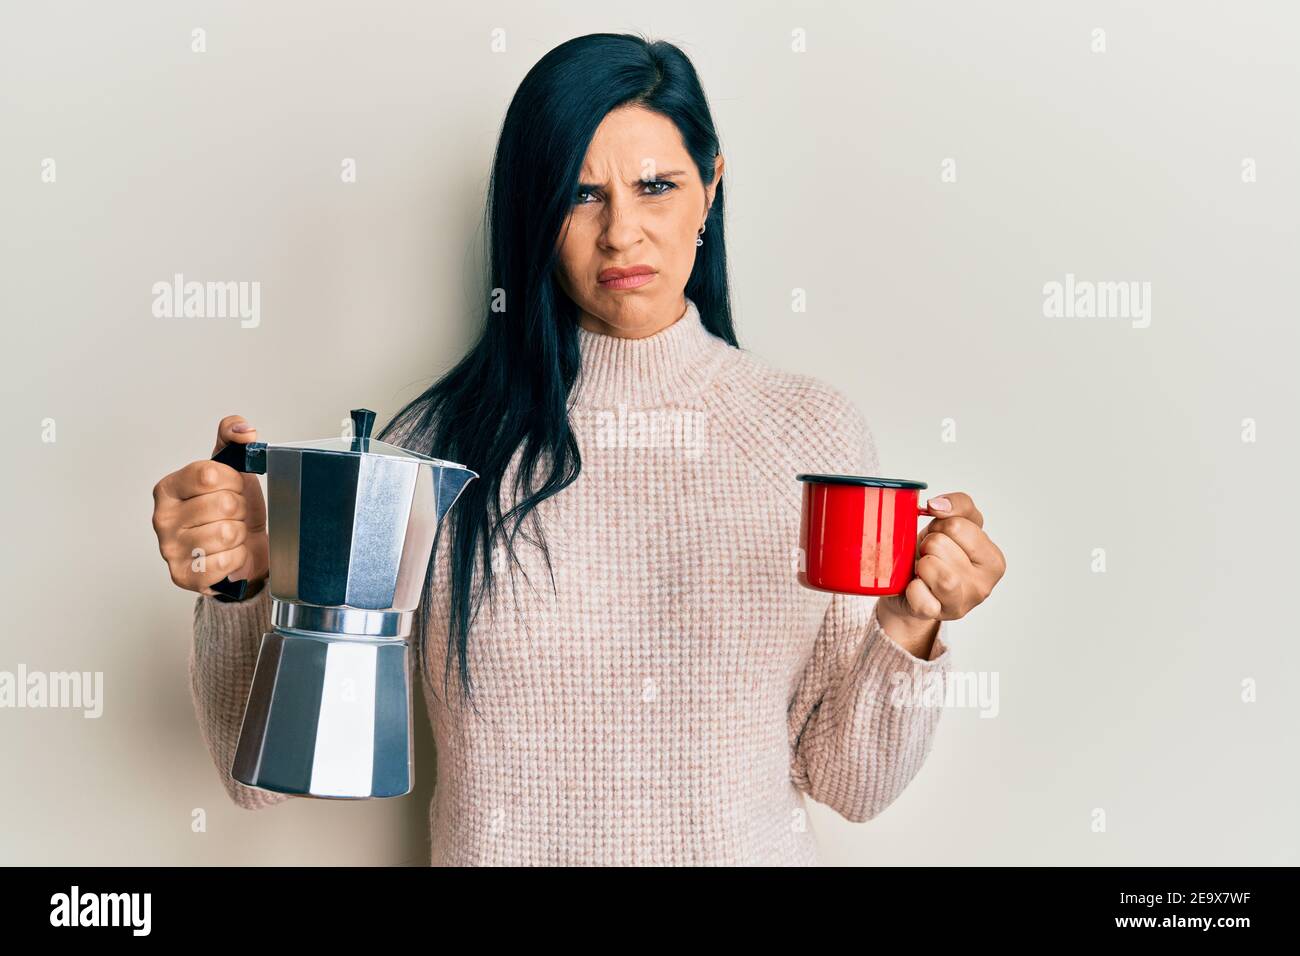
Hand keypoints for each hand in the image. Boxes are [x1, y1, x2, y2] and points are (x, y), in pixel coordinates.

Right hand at [151, 415, 268, 596]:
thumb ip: (233, 439)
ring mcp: (169, 549)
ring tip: (231, 535)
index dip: (233, 481)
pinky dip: (237, 558)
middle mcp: (162, 518)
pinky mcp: (183, 576)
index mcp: (168, 488)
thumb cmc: (232, 511)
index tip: (232, 487)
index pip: (209, 474)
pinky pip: (226, 561)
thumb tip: (243, 430)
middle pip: (223, 505)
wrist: (241, 550)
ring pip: (227, 533)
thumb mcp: (233, 470)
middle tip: (234, 515)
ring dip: (239, 534)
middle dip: (240, 510)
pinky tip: (228, 555)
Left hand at [876, 492, 1005, 640]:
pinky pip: (918, 595)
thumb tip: (936, 505)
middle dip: (927, 544)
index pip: (956, 525)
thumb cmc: (937, 553)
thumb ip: (957, 505)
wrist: (912, 588)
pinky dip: (911, 587)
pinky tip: (916, 587)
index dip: (940, 526)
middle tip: (930, 555)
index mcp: (994, 560)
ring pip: (930, 566)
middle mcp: (983, 586)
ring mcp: (961, 604)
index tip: (942, 538)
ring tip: (923, 569)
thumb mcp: (954, 523)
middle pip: (939, 544)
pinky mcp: (937, 616)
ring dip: (919, 563)